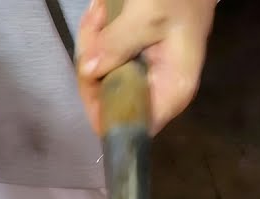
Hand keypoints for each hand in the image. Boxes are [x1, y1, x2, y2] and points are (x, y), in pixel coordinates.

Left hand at [75, 0, 215, 135]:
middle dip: (93, 62)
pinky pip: (106, 60)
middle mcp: (158, 92)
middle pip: (108, 100)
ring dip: (93, 42)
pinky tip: (103, 13)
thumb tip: (88, 72)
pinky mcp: (136, 61)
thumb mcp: (148, 15)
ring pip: (100, 77)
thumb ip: (118, 44)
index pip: (128, 126)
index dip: (101, 107)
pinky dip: (98, 36)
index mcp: (171, 92)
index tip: (89, 72)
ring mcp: (145, 76)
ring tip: (101, 11)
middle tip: (97, 22)